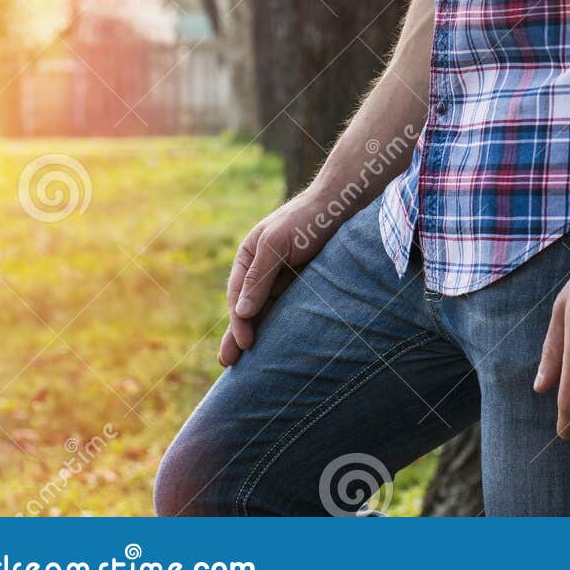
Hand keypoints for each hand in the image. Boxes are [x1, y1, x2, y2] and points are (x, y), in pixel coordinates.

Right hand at [217, 188, 338, 366]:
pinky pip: (285, 308)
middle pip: (246, 307)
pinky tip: (276, 344)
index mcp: (249, 255)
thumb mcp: (277, 243)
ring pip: (265, 311)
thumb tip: (240, 313)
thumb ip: (259, 277)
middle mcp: (261, 268)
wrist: (341, 205)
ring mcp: (281, 277)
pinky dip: (278, 325)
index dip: (238, 321)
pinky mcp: (300, 283)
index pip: (237, 295)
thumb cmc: (306, 219)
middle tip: (228, 363)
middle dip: (237, 334)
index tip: (245, 343)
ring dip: (256, 333)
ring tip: (247, 364)